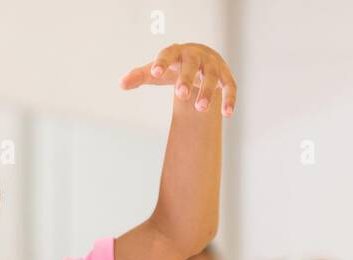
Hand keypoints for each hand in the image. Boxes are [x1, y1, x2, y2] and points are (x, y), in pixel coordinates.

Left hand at [120, 42, 237, 116]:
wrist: (201, 57)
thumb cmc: (174, 66)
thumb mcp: (157, 71)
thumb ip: (140, 76)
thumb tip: (121, 84)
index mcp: (177, 52)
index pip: (169, 54)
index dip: (162, 62)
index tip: (155, 72)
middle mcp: (196, 56)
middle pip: (192, 65)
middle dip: (187, 78)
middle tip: (181, 95)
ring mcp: (212, 65)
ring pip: (212, 76)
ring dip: (208, 91)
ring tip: (200, 109)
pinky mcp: (226, 76)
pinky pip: (230, 86)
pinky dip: (229, 99)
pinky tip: (227, 114)